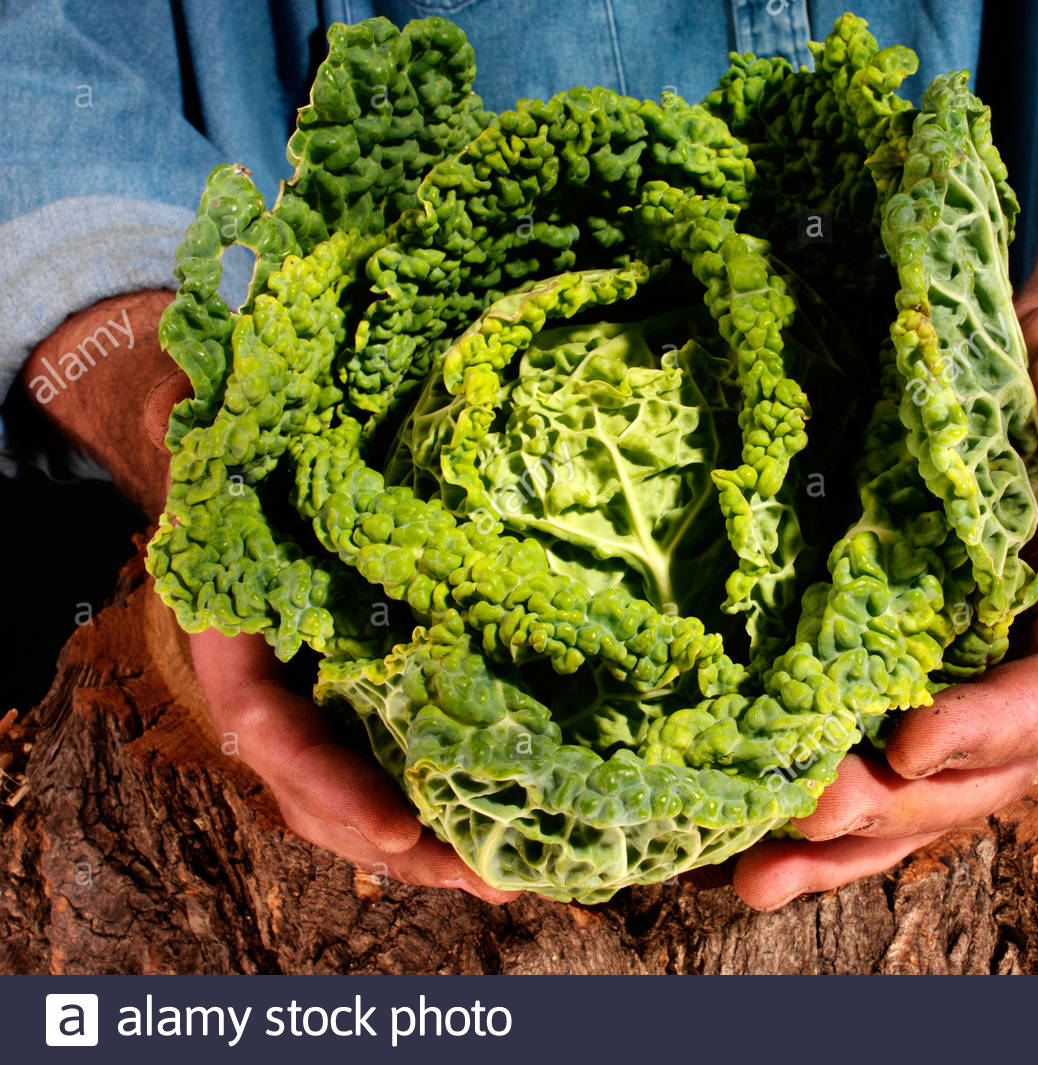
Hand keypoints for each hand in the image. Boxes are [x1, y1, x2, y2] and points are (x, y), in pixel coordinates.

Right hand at [144, 371, 515, 903]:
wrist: (260, 486)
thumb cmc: (251, 468)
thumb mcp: (231, 449)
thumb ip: (214, 434)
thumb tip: (199, 392)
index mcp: (235, 644)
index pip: (270, 729)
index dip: (330, 782)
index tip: (397, 828)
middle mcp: (272, 695)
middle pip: (322, 794)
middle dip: (398, 844)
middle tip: (483, 881)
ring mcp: (316, 710)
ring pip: (356, 800)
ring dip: (425, 849)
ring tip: (504, 878)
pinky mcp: (358, 707)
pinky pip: (383, 772)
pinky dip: (429, 809)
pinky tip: (490, 835)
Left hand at [731, 302, 1037, 909]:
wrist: (1007, 399)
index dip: (995, 726)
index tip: (910, 739)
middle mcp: (1029, 674)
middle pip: (978, 772)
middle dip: (893, 803)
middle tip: (807, 809)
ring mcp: (962, 693)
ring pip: (914, 794)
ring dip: (839, 845)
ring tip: (755, 875)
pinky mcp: (898, 687)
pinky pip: (865, 763)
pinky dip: (813, 812)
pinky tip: (744, 848)